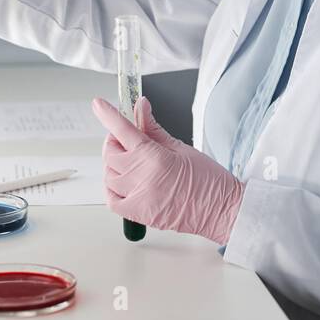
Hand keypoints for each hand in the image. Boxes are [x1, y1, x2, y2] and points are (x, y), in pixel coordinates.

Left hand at [92, 95, 245, 245]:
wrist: (221, 210)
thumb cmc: (208, 179)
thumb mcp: (180, 146)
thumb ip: (153, 128)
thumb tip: (141, 107)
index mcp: (154, 157)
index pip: (123, 130)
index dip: (108, 114)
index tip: (98, 105)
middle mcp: (142, 177)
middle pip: (111, 152)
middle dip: (115, 141)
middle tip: (127, 138)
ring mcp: (138, 198)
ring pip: (109, 175)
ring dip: (115, 165)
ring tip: (133, 162)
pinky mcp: (138, 215)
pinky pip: (112, 199)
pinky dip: (113, 188)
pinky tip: (125, 182)